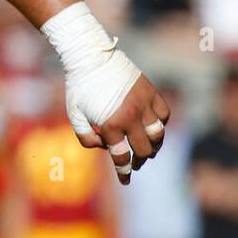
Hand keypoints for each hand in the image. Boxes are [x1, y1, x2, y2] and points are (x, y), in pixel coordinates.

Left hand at [69, 63, 169, 184]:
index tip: (125, 180)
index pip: (122, 158)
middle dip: (138, 160)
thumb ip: (85, 136)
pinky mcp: (151, 93)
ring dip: (152, 145)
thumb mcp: (74, 113)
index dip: (124, 173)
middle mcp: (130, 116)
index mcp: (110, 123)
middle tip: (133, 162)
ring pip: (158, 135)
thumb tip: (104, 147)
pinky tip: (151, 126)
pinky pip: (164, 115)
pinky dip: (160, 124)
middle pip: (144, 150)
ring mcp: (144, 104)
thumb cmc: (79, 85)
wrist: (90, 56)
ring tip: (145, 147)